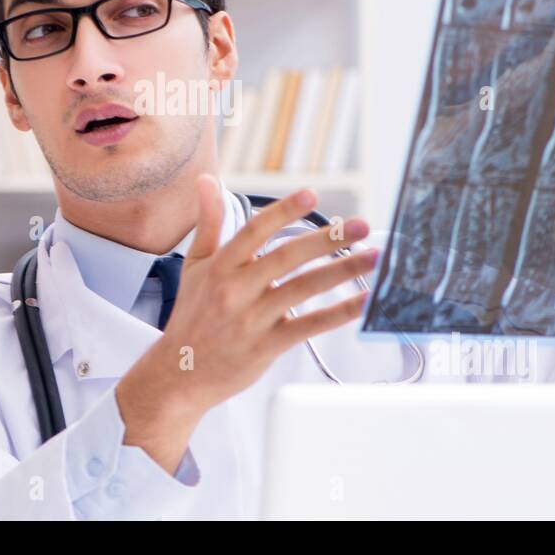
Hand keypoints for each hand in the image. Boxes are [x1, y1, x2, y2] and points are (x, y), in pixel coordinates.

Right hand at [116, 173, 376, 471]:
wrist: (181, 374)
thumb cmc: (191, 316)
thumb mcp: (194, 265)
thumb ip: (207, 222)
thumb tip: (206, 180)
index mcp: (220, 266)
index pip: (254, 231)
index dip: (283, 211)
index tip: (312, 194)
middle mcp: (236, 290)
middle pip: (286, 256)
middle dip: (327, 238)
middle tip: (360, 225)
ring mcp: (252, 319)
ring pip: (303, 288)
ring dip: (342, 271)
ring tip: (373, 257)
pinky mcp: (267, 346)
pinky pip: (310, 325)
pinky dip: (340, 312)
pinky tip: (364, 301)